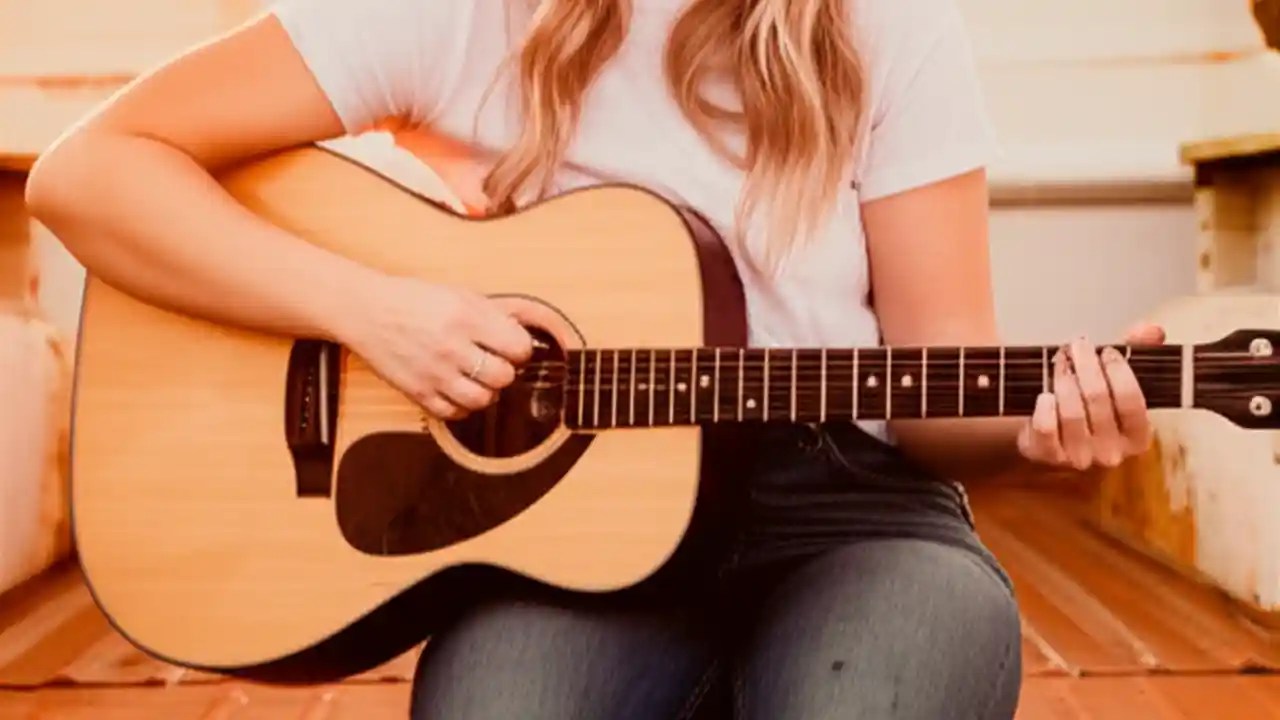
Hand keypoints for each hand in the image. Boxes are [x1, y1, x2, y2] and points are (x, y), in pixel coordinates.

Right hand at [338, 275, 533, 419]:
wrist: (367, 312)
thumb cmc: (413, 300)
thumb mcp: (459, 295)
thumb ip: (495, 312)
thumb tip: (527, 326)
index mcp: (466, 317)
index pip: (518, 347)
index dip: (520, 348)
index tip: (512, 346)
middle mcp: (452, 347)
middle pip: (503, 377)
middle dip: (504, 370)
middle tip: (494, 362)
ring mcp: (434, 373)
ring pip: (482, 400)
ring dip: (486, 391)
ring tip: (477, 378)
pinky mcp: (418, 393)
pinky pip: (454, 413)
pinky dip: (462, 405)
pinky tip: (458, 389)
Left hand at [1017, 323, 1165, 469]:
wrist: (1049, 437)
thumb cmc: (1089, 406)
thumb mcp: (1114, 382)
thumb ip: (1134, 355)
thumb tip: (1152, 330)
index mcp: (1137, 438)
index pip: (1132, 400)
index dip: (1118, 370)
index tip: (1106, 350)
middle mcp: (1112, 452)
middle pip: (1098, 399)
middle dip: (1086, 366)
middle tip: (1076, 346)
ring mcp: (1079, 457)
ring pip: (1072, 412)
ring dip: (1063, 380)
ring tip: (1060, 363)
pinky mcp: (1048, 457)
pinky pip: (1046, 429)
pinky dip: (1045, 408)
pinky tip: (1044, 395)